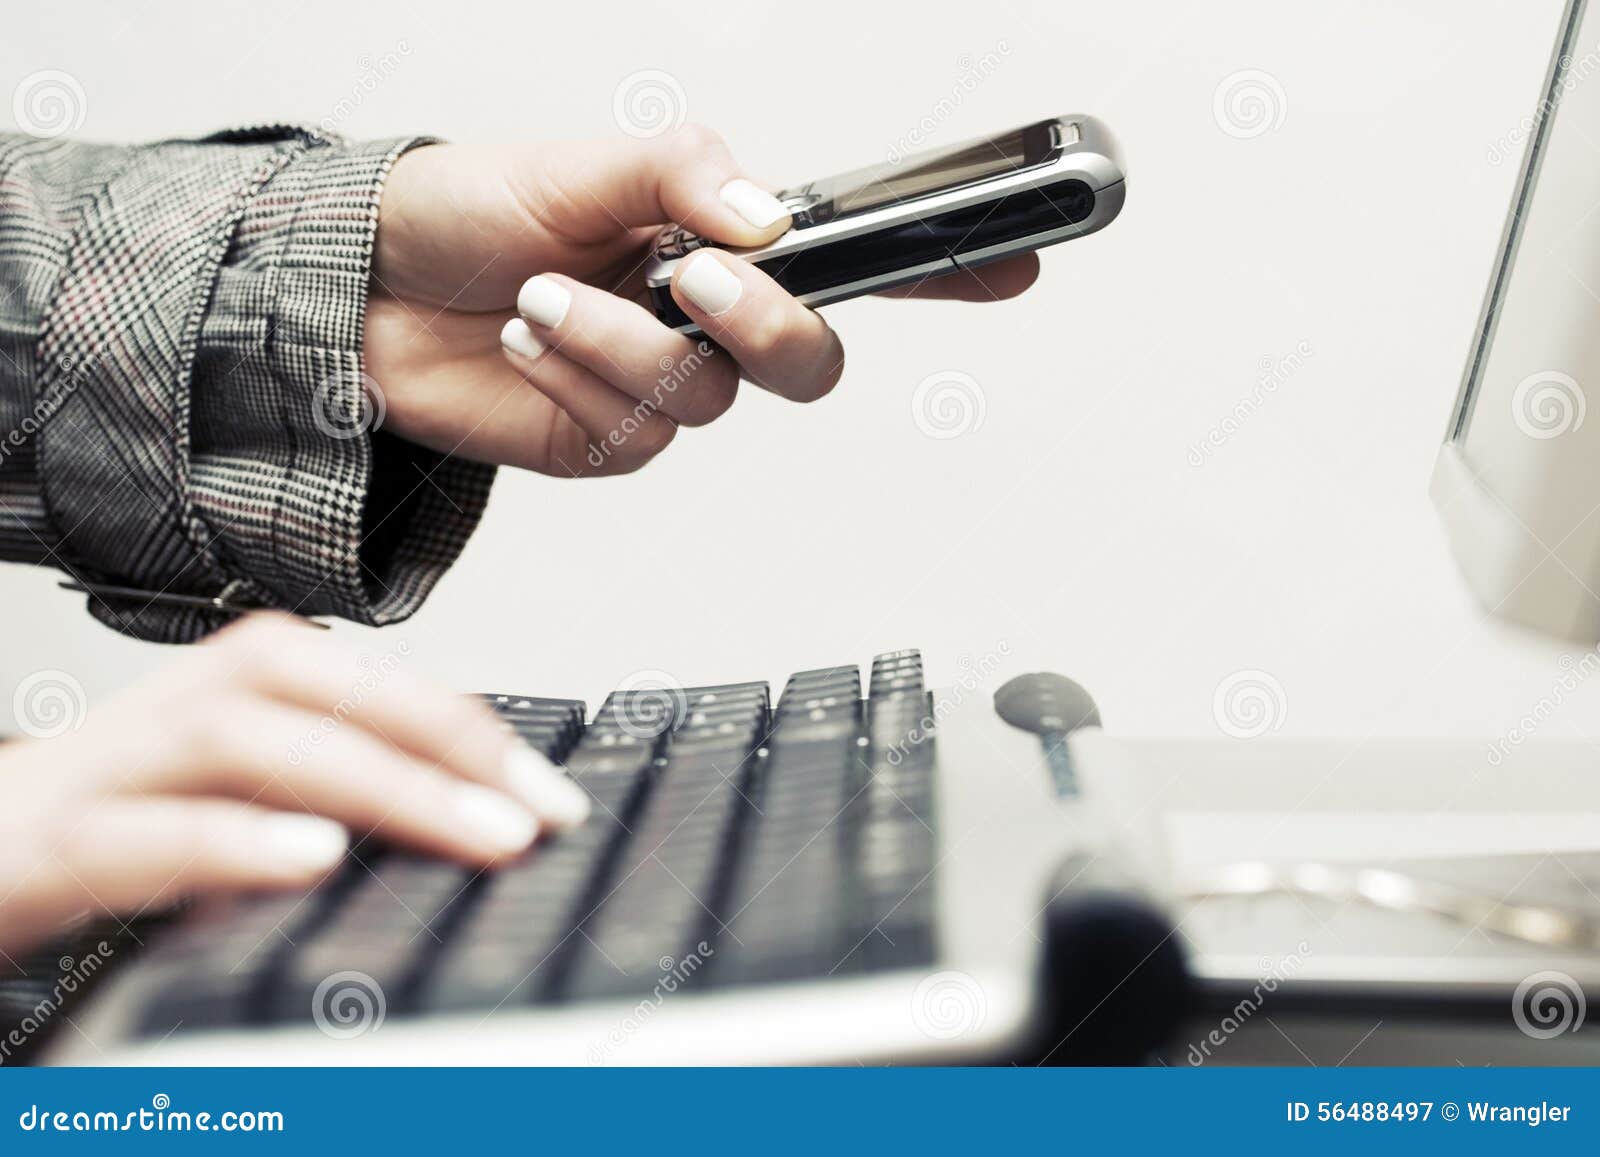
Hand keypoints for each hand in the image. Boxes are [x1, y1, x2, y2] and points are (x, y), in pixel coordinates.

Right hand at [0, 614, 587, 955]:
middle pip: (326, 693)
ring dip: (376, 788)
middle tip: (537, 813)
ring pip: (253, 744)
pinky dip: (235, 842)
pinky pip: (147, 831)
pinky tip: (312, 861)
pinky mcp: (54, 841)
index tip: (551, 794)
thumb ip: (334, 799)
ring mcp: (116, 768)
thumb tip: (467, 823)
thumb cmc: (112, 827)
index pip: (374, 687)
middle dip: (445, 748)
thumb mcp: (244, 805)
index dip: (472, 734)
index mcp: (239, 692)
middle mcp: (185, 709)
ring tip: (470, 832)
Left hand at [366, 127, 1038, 475]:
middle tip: (693, 279)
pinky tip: (524, 334)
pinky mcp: (613, 439)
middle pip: (812, 361)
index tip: (1020, 259)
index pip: (859, 262)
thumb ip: (681, 174)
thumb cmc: (470, 212)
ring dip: (623, 340)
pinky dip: (577, 372)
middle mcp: (709, 321)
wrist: (361, 289)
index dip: (948, 268)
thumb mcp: (580, 162)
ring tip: (544, 293)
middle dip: (764, 326)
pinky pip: (637, 426)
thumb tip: (764, 219)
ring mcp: (665, 386)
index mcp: (723, 241)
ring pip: (711, 396)